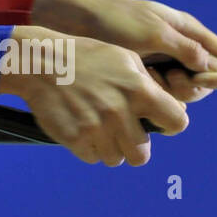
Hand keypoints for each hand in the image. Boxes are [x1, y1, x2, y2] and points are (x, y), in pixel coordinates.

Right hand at [0, 27, 188, 166]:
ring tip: (96, 126)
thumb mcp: (124, 58)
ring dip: (108, 147)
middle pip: (142, 154)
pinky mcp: (75, 138)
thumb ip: (150, 84)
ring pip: (116, 159)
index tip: (156, 122)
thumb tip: (172, 109)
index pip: (177, 123)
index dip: (169, 124)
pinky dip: (88, 147)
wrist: (39, 61)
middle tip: (120, 132)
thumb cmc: (85, 57)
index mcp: (138, 89)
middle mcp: (120, 111)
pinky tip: (80, 126)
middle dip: (133, 146)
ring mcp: (97, 127)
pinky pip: (92, 157)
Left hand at [30, 0, 216, 102]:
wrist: (72, 19)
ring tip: (147, 84)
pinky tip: (136, 90)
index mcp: (185, 29)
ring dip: (169, 94)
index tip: (198, 80)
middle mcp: (177, 46)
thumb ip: (186, 49)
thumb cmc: (113, 20)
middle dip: (191, 88)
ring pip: (180, 90)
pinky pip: (157, 93)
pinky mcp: (140, 73)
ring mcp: (158, 61)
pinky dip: (152, 95)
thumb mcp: (152, 33)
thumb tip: (213, 69)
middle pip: (204, 80)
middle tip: (169, 85)